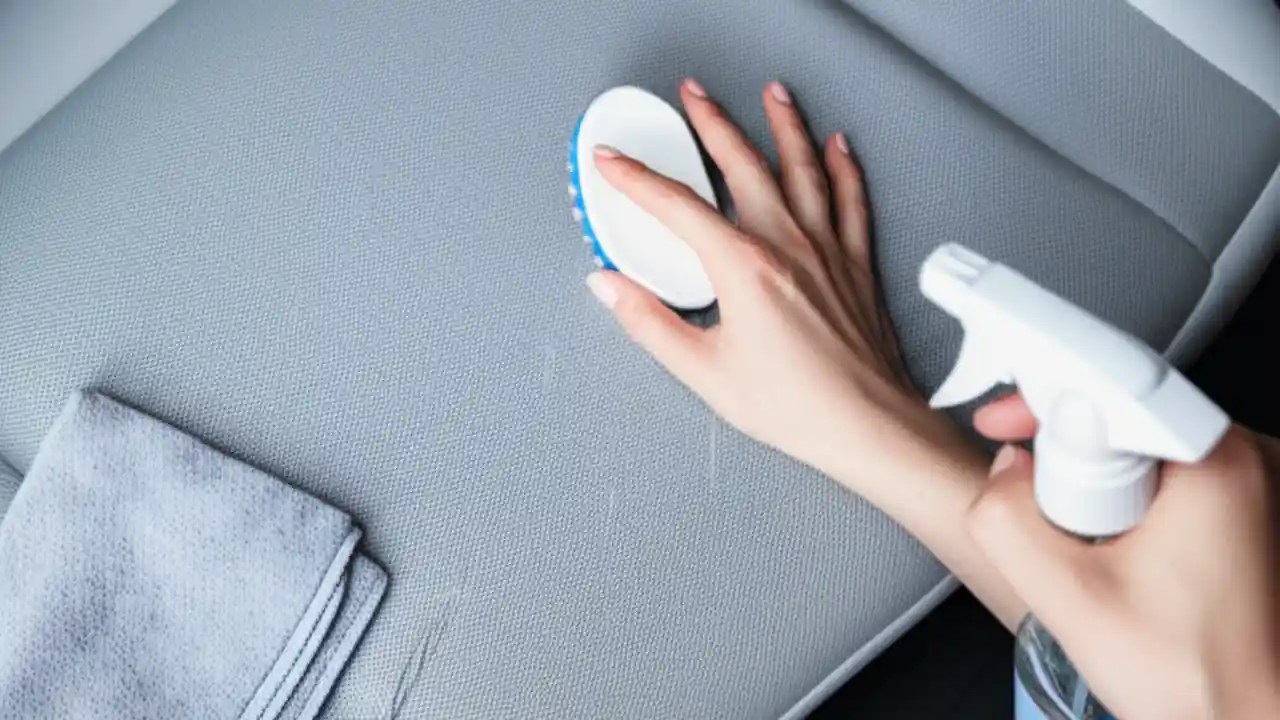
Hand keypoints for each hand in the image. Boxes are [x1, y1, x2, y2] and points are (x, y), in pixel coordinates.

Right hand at [585, 79, 962, 494]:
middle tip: (693, 95)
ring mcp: (827, 248)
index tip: (612, 162)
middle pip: (743, 165)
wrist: (868, 425)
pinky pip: (851, 198)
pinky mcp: (857, 263)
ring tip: (771, 94)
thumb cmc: (796, 407)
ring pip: (803, 167)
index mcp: (743, 267)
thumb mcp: (704, 373)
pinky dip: (843, 167)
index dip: (636, 178)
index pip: (676, 206)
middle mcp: (787, 244)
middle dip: (712, 123)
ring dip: (784, 125)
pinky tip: (838, 145)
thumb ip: (650, 324)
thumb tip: (610, 288)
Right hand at [971, 395, 1279, 719]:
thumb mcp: (1069, 600)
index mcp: (1217, 465)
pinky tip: (1123, 565)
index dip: (1043, 402)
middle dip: (1067, 467)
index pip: (1109, 388)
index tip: (1004, 425)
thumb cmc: (1199, 683)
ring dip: (1095, 495)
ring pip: (1135, 451)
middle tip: (1070, 536)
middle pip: (1118, 419)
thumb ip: (1007, 520)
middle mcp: (1245, 462)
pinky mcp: (1239, 512)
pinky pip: (1158, 479)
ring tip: (1106, 563)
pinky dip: (1123, 508)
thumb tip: (1000, 473)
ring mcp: (1249, 488)